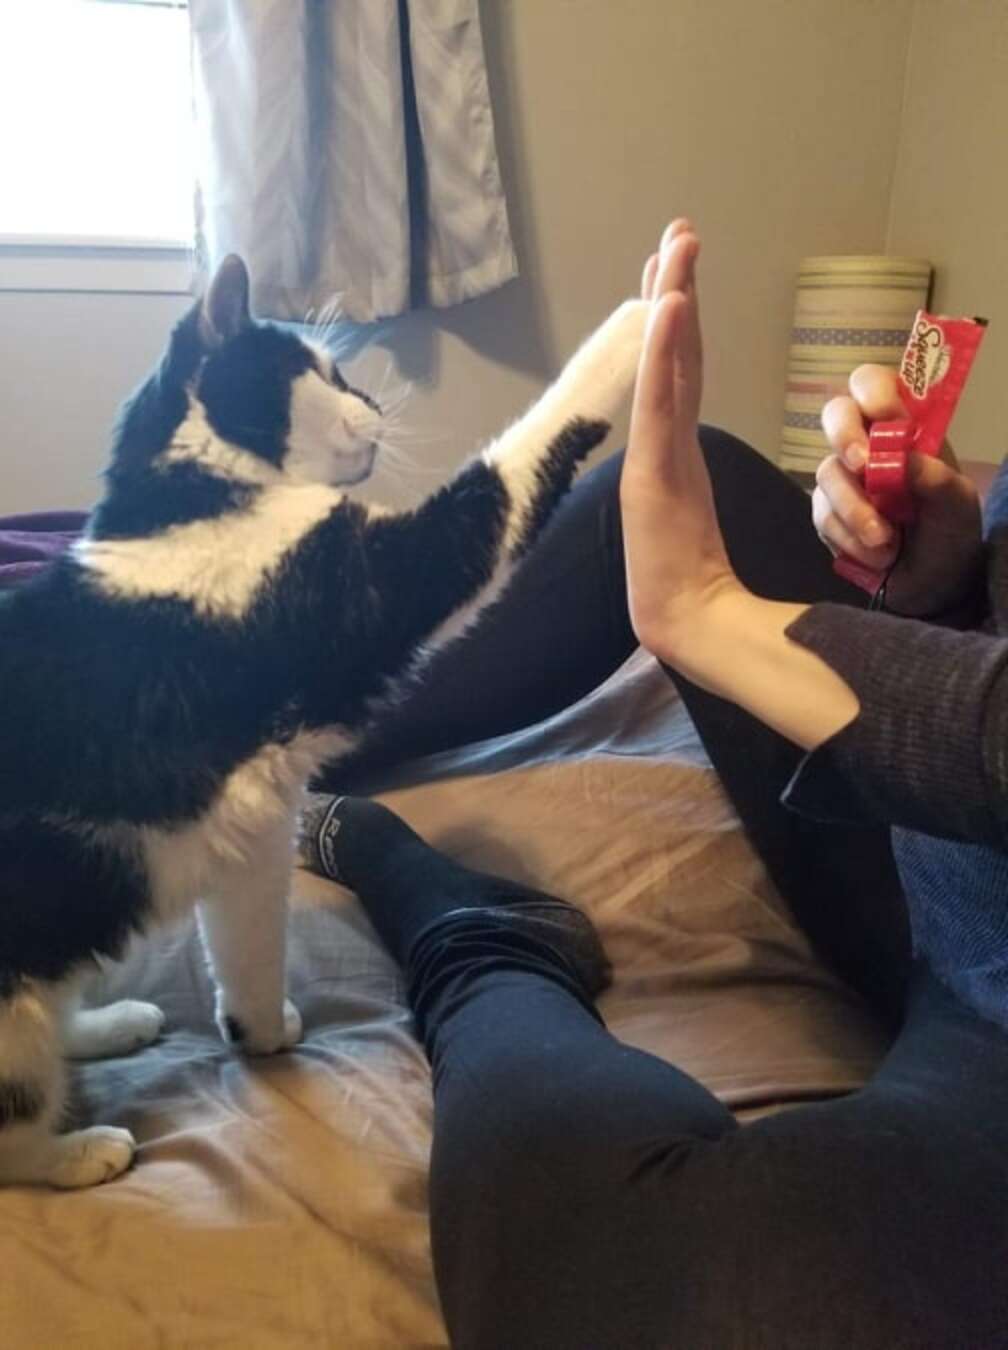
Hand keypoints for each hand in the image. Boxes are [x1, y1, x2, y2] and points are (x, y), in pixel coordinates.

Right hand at [622, 222, 859, 747]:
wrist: (681, 620)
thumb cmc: (687, 580)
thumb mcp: (692, 508)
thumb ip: (686, 471)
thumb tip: (682, 442)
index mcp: (670, 447)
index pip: (676, 369)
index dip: (675, 316)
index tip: (676, 264)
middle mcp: (657, 439)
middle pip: (666, 353)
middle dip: (670, 288)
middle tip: (677, 233)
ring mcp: (651, 452)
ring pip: (662, 363)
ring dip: (668, 300)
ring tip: (672, 248)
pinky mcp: (651, 471)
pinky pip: (659, 400)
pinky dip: (661, 351)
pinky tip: (667, 308)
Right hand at [816, 366, 982, 614]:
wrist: (932, 587)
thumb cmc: (950, 535)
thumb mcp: (958, 507)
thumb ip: (940, 481)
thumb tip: (905, 460)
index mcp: (903, 429)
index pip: (874, 384)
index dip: (874, 393)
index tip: (889, 420)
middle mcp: (867, 445)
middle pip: (834, 414)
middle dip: (846, 437)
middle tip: (863, 466)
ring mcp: (842, 479)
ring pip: (826, 473)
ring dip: (855, 509)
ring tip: (887, 542)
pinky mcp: (826, 514)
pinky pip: (822, 516)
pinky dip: (848, 538)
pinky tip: (877, 556)